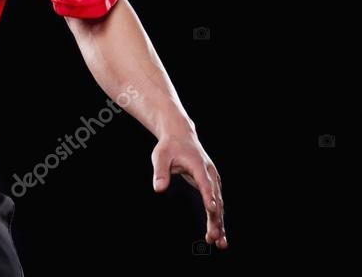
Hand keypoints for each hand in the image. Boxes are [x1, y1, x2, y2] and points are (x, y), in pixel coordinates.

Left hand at [151, 130, 227, 248]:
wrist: (181, 135)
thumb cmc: (169, 146)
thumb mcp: (160, 156)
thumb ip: (160, 172)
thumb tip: (158, 189)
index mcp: (198, 164)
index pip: (204, 181)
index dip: (208, 195)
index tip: (211, 209)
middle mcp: (209, 172)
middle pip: (215, 196)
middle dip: (215, 217)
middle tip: (213, 236)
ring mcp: (212, 179)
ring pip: (219, 203)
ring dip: (219, 222)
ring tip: (219, 242)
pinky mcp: (211, 184)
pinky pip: (217, 203)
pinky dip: (217, 218)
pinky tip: (218, 234)